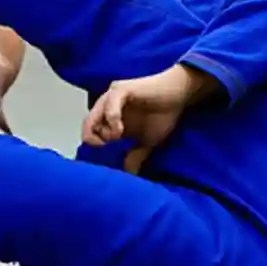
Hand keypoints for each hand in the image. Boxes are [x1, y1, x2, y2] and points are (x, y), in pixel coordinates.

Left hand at [81, 65, 214, 147]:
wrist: (180, 94)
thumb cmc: (163, 114)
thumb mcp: (147, 142)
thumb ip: (134, 156)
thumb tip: (128, 175)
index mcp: (110, 119)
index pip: (90, 134)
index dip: (94, 148)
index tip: (107, 157)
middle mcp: (106, 107)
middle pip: (86, 126)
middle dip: (93, 141)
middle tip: (107, 149)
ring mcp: (111, 97)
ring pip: (92, 116)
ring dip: (102, 132)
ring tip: (117, 138)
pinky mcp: (120, 89)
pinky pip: (108, 105)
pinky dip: (111, 120)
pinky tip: (120, 130)